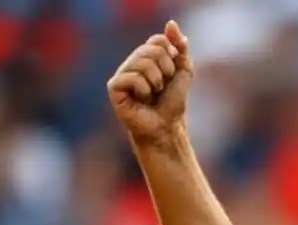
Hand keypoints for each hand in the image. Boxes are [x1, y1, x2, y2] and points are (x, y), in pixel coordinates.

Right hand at [107, 20, 193, 147]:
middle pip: (150, 50)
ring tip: (153, 94)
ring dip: (156, 81)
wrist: (167, 127)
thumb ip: (179, 47)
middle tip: (163, 85)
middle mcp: (130, 63)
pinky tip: (142, 100)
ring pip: (141, 63)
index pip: (157, 40)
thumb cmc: (173, 102)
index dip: (170, 54)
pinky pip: (132, 77)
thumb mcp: (183, 71)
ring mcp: (120, 75)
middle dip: (165, 69)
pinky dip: (144, 89)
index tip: (172, 71)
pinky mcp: (114, 89)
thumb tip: (172, 24)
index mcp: (144, 57)